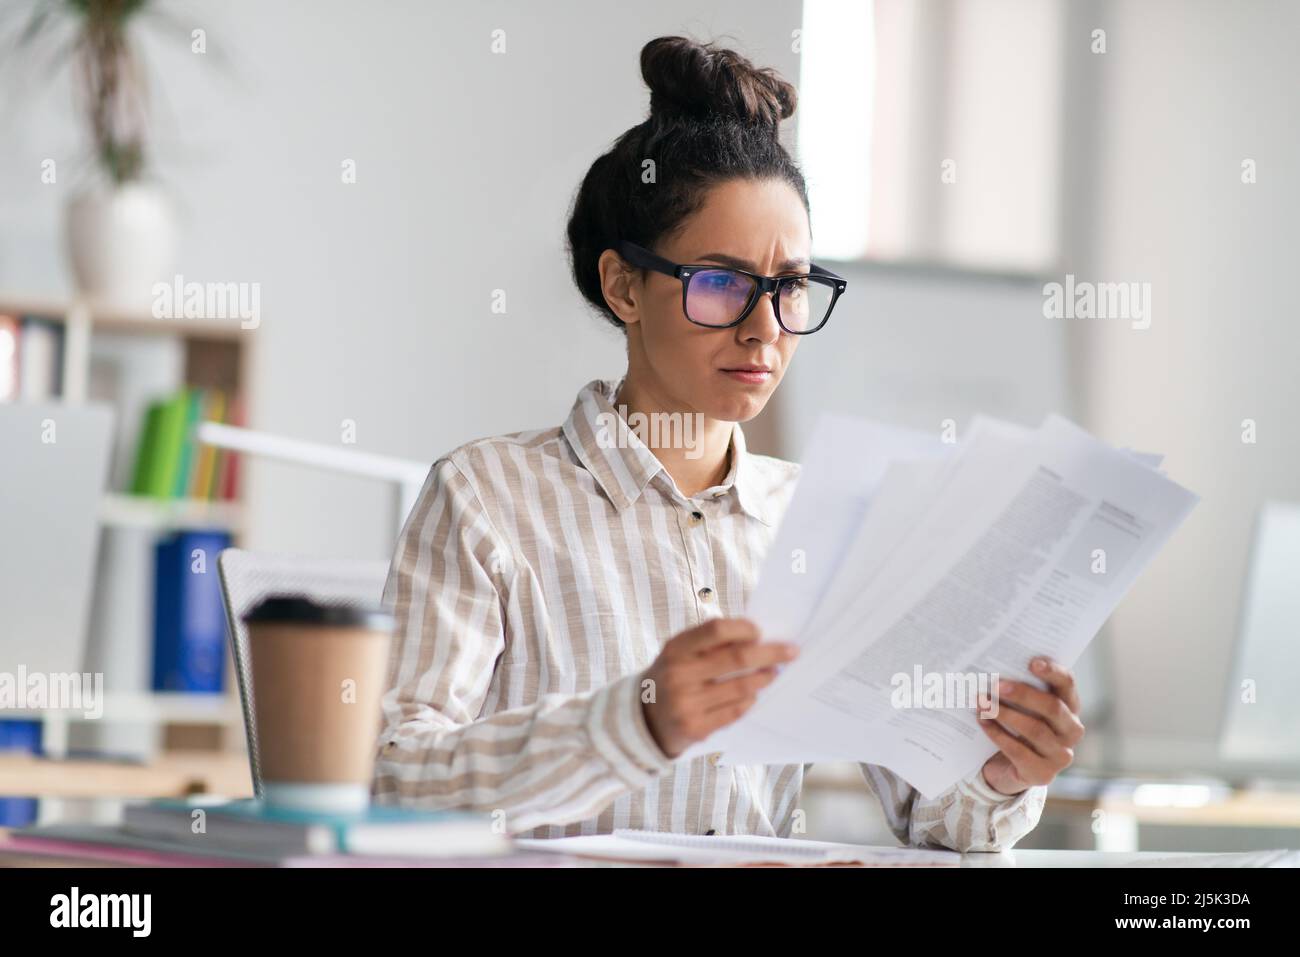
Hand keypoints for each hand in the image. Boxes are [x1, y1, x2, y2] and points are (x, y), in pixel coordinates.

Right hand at [640, 617, 797, 758]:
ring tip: (774, 673)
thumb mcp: (680, 654)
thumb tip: (757, 637)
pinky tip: (753, 694)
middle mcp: (678, 674)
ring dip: (764, 678)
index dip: (744, 629)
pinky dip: (749, 700)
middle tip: (791, 652)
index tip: (760, 632)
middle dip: (770, 653)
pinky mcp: (696, 727)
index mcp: (675, 649)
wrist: (644, 719)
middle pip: (736, 658)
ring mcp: (687, 703)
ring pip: (741, 688)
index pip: (716, 630)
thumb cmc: (672, 677)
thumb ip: (710, 644)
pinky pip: (735, 711)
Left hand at [976, 657, 1083, 795]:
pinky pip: (1018, 751)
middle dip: (1023, 694)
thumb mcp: (1022, 707)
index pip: (1067, 684)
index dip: (1053, 672)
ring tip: (982, 703)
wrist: (1007, 768)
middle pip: (1052, 707)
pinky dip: (997, 734)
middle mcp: (1071, 731)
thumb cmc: (1015, 726)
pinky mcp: (1042, 774)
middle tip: (995, 685)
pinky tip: (982, 722)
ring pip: (1035, 730)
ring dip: (1005, 714)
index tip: (1031, 662)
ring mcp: (1060, 755)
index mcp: (1070, 707)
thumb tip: (994, 667)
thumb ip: (1018, 689)